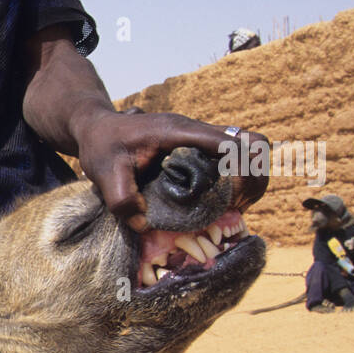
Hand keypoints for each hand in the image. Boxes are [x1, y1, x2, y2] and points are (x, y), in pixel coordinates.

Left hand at [74, 111, 269, 230]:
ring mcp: (202, 138)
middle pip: (255, 145)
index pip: (232, 144)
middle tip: (235, 207)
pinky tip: (221, 202)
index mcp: (181, 132)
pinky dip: (238, 181)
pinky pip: (236, 160)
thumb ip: (122, 200)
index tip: (230, 200)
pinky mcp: (201, 148)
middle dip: (255, 179)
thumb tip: (144, 225)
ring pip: (251, 152)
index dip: (242, 172)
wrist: (98, 127)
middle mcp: (198, 132)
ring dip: (250, 181)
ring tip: (231, 208)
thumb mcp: (105, 174)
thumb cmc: (102, 146)